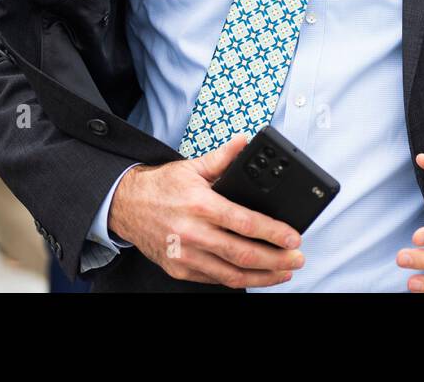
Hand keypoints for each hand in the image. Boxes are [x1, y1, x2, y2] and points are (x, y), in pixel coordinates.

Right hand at [108, 133, 305, 287]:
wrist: (126, 206)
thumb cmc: (161, 187)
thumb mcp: (192, 167)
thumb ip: (223, 157)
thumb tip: (245, 141)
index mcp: (200, 205)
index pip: (245, 223)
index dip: (273, 233)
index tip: (293, 237)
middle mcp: (193, 233)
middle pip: (243, 253)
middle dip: (276, 259)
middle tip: (297, 259)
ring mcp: (186, 256)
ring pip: (232, 273)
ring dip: (263, 276)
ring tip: (284, 272)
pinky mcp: (180, 270)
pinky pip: (216, 279)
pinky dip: (239, 280)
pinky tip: (255, 276)